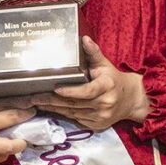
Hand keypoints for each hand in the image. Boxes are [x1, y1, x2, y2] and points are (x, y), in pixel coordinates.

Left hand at [33, 36, 150, 130]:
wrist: (131, 100)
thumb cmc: (114, 79)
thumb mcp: (105, 64)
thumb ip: (93, 53)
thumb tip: (84, 38)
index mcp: (107, 86)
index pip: (87, 91)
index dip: (71, 91)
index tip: (56, 89)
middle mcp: (105, 103)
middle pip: (75, 103)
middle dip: (52, 100)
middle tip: (34, 97)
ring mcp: (101, 116)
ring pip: (73, 112)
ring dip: (54, 108)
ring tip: (37, 103)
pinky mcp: (97, 125)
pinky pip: (76, 119)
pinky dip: (63, 114)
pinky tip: (50, 109)